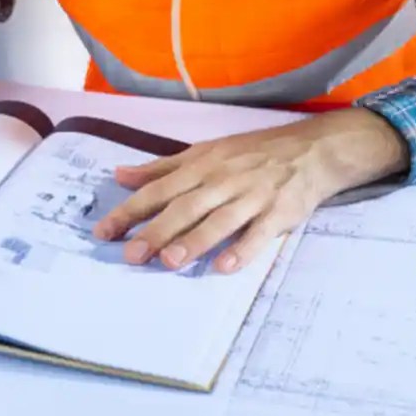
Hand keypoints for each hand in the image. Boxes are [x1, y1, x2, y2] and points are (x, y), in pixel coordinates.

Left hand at [92, 108, 407, 273]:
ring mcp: (252, 196)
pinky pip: (259, 232)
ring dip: (194, 240)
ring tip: (169, 262)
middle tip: (131, 255)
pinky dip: (243, 249)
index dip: (130, 211)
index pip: (158, 190)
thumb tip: (119, 175)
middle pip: (184, 207)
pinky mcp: (280, 212)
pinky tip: (225, 266)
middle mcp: (223, 179)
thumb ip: (161, 168)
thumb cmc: (251, 153)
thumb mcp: (203, 153)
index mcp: (200, 165)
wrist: (312, 149)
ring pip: (219, 219)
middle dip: (156, 231)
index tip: (104, 232)